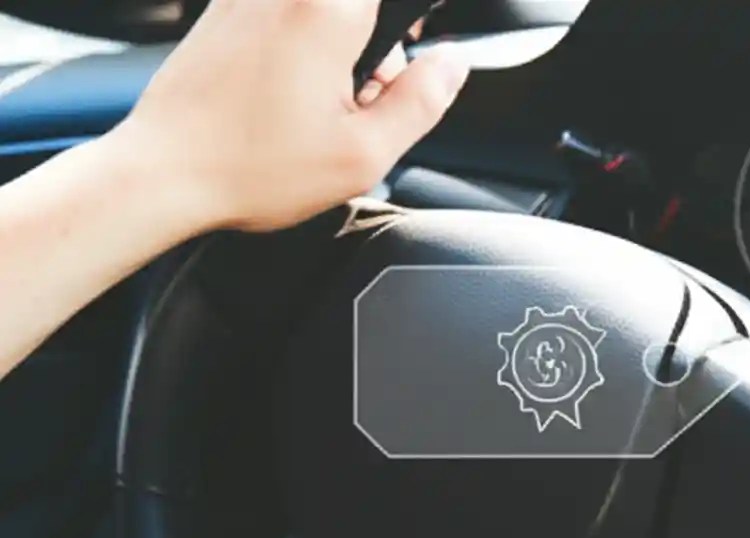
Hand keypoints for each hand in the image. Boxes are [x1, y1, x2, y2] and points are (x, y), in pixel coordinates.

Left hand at [115, 0, 468, 233]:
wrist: (162, 174)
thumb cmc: (251, 168)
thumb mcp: (363, 153)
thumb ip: (423, 100)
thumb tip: (453, 64)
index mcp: (328, 11)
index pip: (395, 2)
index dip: (411, 25)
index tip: (400, 68)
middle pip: (361, 9)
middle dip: (376, 46)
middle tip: (362, 99)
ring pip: (325, 12)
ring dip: (338, 48)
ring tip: (319, 106)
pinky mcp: (222, 12)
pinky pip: (287, 16)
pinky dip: (301, 49)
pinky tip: (286, 98)